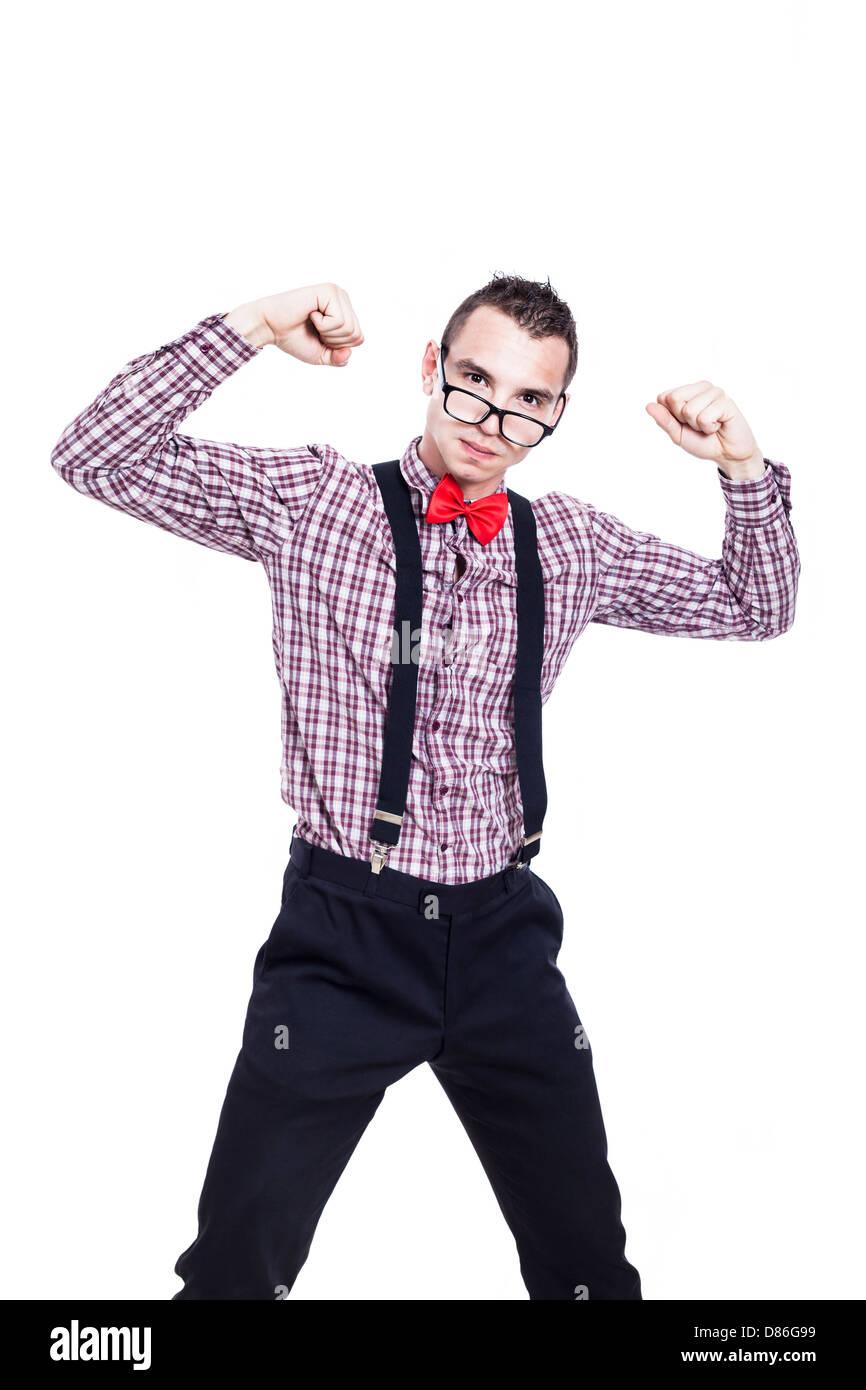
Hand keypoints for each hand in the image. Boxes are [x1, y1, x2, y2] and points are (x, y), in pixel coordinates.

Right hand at [225, 283, 364, 365]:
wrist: (270, 327)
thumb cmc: (293, 338)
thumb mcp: (321, 355)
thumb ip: (338, 358)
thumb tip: (349, 353)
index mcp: (344, 311)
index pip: (359, 339)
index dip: (338, 347)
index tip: (319, 336)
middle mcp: (343, 299)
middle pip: (356, 334)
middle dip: (333, 341)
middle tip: (315, 330)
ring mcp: (336, 293)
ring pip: (349, 328)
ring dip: (327, 333)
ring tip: (312, 321)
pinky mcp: (329, 291)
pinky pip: (339, 321)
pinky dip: (323, 326)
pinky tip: (311, 314)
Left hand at [645, 381, 764, 479]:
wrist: (727, 454)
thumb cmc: (703, 442)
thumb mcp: (678, 434)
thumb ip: (664, 420)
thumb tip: (648, 406)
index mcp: (687, 391)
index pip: (664, 397)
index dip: (671, 416)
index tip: (685, 423)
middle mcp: (700, 387)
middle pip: (675, 399)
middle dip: (684, 419)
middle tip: (699, 424)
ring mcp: (714, 392)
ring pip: (689, 409)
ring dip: (699, 425)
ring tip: (710, 425)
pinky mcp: (725, 400)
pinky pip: (704, 417)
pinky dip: (709, 428)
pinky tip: (719, 425)